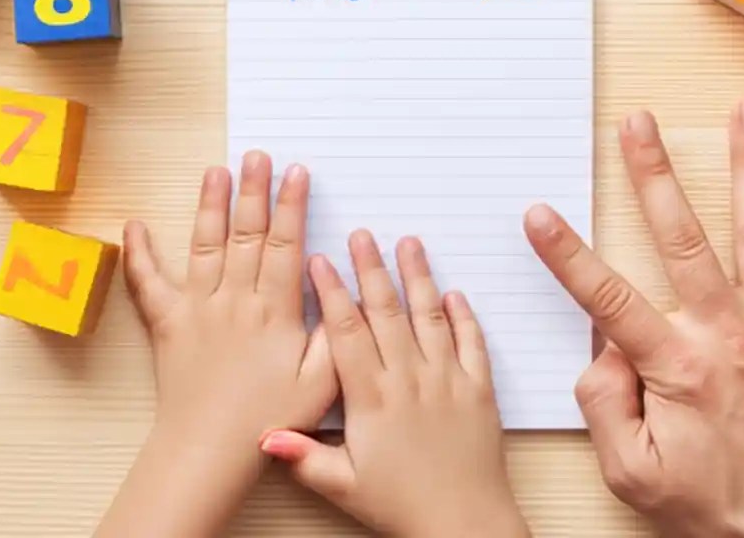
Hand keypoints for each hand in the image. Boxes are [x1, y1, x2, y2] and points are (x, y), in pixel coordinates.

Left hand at [96, 152, 335, 537]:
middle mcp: (234, 300)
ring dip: (211, 206)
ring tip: (216, 171)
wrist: (210, 449)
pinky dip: (140, 253)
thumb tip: (340, 289)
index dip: (292, 205)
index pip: (285, 245)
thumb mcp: (322, 383)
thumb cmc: (269, 420)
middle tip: (258, 156)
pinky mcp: (169, 324)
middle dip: (254, 191)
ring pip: (206, 245)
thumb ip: (335, 334)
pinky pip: (149, 283)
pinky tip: (134, 225)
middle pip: (246, 234)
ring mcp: (198, 308)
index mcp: (274, 311)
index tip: (297, 172)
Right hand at [260, 231, 529, 537]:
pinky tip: (455, 294)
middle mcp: (410, 380)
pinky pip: (473, 343)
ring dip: (418, 278)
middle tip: (362, 235)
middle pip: (387, 313)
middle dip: (371, 269)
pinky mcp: (479, 390)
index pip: (347, 334)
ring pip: (430, 318)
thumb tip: (263, 436)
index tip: (320, 262)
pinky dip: (464, 316)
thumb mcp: (343, 486)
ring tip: (409, 244)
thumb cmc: (402, 507)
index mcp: (372, 399)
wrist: (465, 524)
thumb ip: (304, 457)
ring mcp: (448, 381)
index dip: (331, 294)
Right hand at [524, 100, 743, 537]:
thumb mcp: (634, 475)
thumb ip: (605, 406)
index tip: (539, 213)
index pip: (606, 298)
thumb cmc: (720, 512)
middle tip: (637, 125)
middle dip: (652, 175)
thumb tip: (603, 351)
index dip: (566, 253)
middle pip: (683, 238)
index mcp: (677, 368)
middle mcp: (728, 333)